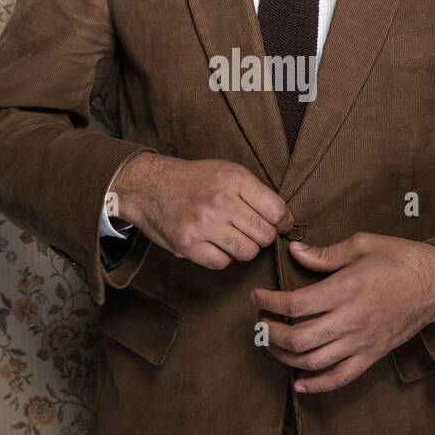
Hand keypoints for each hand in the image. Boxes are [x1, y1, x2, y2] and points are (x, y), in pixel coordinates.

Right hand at [110, 153, 292, 268]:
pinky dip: (222, 257)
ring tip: (231, 237)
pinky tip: (214, 244)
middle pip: (265, 235)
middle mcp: (220, 200)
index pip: (277, 211)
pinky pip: (222, 263)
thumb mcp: (226, 171)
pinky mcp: (188, 244)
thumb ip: (255, 192)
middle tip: (250, 231)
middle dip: (262, 237)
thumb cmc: (193, 180)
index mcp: (234, 179)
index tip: (279, 226)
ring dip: (243, 248)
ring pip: (247, 252)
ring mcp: (203, 224)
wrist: (149, 185)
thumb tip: (285, 221)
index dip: (283, 223)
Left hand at [252, 232, 434, 393]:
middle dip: (270, 333)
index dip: (269, 302)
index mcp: (347, 289)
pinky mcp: (372, 355)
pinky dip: (316, 385)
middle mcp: (351, 320)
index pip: (296, 305)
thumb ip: (325, 254)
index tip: (258, 296)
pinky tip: (299, 383)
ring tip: (272, 345)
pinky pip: (340, 378)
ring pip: (313, 362)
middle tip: (260, 322)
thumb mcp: (362, 244)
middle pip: (298, 339)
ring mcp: (362, 342)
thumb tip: (295, 252)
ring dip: (285, 358)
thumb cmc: (401, 259)